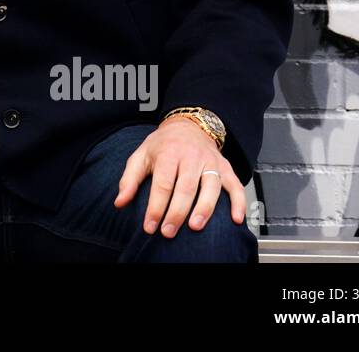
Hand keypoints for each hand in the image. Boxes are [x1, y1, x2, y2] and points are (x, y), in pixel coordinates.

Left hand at [112, 117, 246, 237]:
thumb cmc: (162, 145)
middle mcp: (191, 156)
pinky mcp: (225, 167)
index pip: (163, 183)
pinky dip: (239, 202)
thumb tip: (119, 202)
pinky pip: (236, 185)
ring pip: (211, 187)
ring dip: (204, 208)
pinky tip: (237, 219)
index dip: (156, 206)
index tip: (150, 226)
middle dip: (177, 212)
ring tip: (195, 227)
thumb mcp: (140, 155)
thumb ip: (129, 179)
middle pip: (186, 187)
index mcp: (168, 153)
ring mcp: (210, 161)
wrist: (187, 126)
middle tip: (168, 232)